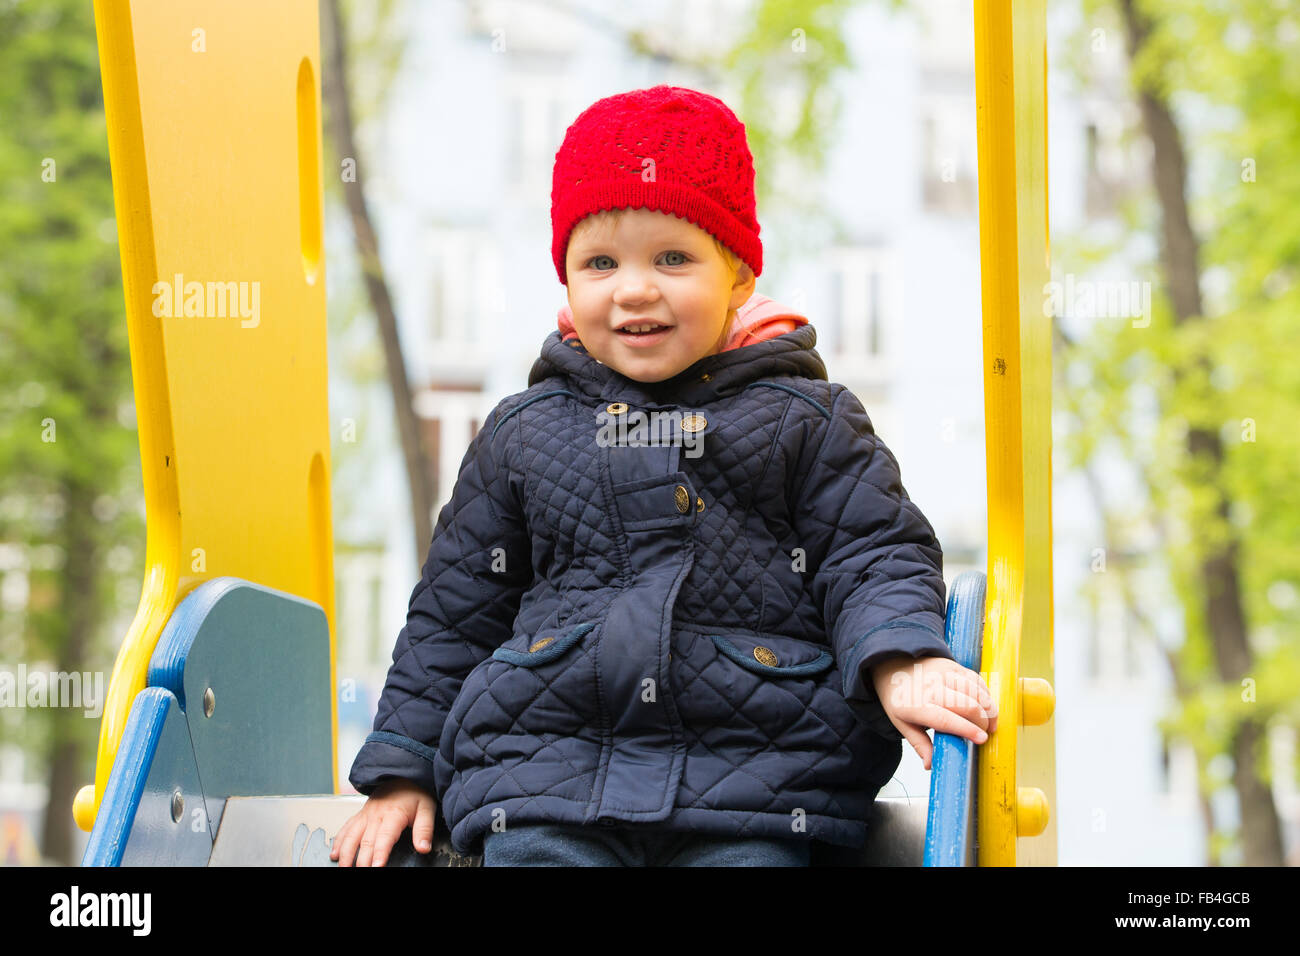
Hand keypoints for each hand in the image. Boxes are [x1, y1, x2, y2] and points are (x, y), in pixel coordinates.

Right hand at [329, 778, 436, 866]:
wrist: (403, 774)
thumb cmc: (415, 792)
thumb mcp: (426, 808)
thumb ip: (424, 829)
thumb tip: (424, 848)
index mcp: (393, 814)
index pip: (385, 838)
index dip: (380, 854)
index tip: (376, 867)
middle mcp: (376, 815)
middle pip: (366, 841)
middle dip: (361, 861)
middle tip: (360, 872)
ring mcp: (366, 814)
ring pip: (351, 836)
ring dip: (345, 854)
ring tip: (343, 867)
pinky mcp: (360, 814)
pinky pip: (346, 828)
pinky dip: (339, 841)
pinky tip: (335, 853)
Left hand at [870, 655, 997, 770]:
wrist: (894, 666)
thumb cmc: (900, 698)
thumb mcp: (902, 723)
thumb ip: (919, 744)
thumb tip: (930, 765)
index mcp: (916, 705)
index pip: (945, 719)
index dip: (967, 729)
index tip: (982, 739)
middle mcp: (931, 687)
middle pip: (967, 705)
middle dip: (982, 722)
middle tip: (985, 734)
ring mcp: (943, 673)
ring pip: (976, 691)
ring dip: (989, 708)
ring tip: (990, 723)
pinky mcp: (953, 666)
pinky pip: (976, 680)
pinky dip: (985, 694)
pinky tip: (986, 706)